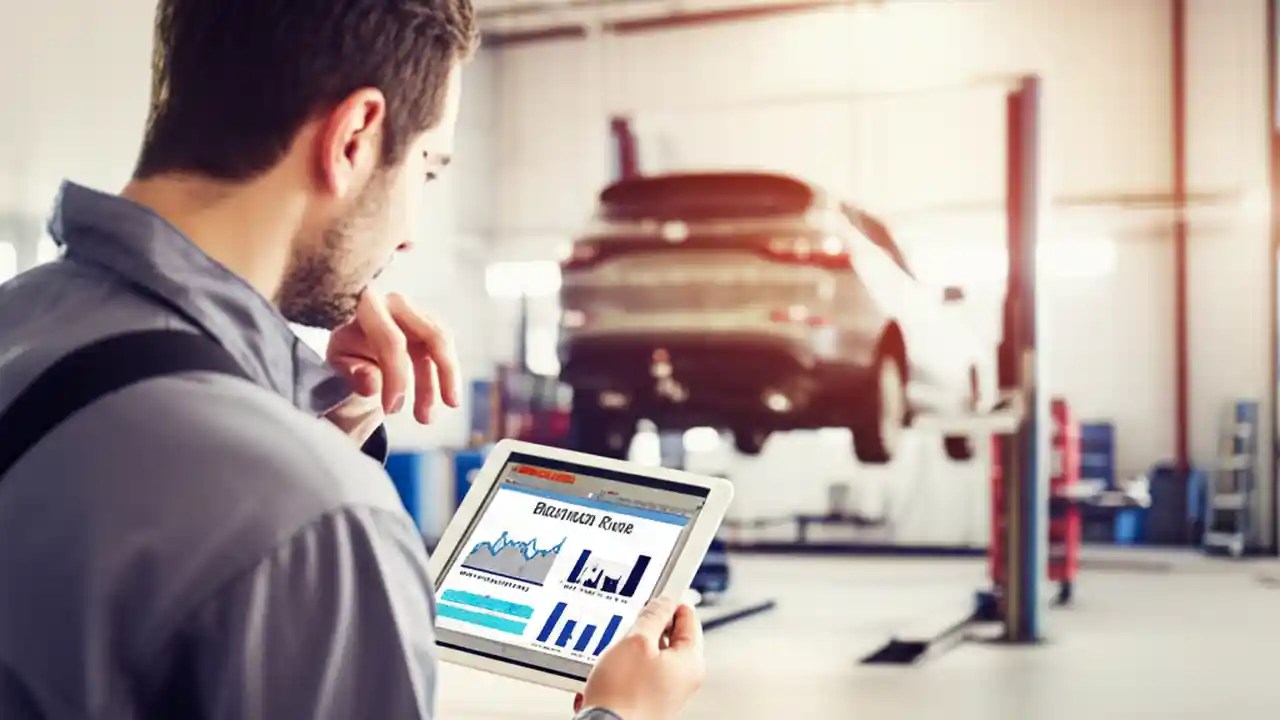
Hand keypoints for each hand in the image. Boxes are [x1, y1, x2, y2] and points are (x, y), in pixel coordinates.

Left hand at [325, 291, 460, 437]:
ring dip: (444, 381)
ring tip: (427, 416)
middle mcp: (399, 303)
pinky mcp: (429, 325)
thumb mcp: (339, 358)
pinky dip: (444, 375)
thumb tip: (372, 385)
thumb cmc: (346, 342)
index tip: (391, 410)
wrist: (351, 326)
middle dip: (436, 378)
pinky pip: (443, 350)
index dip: (395, 378)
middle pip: (432, 337)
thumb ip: (352, 371)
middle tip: (426, 418)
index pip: (392, 343)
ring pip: (442, 346)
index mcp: (371, 306)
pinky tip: (441, 397)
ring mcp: (418, 312)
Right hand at [575, 597, 704, 719]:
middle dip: (646, 629)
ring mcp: (665, 692)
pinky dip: (623, 669)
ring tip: (614, 654)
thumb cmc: (623, 695)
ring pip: (650, 656)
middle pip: (669, 638)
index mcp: (690, 662)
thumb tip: (664, 602)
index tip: (652, 597)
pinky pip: (638, 674)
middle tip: (629, 627)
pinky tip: (608, 673)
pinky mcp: (647, 702)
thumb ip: (653, 616)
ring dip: (630, 649)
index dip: (669, 603)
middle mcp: (683, 679)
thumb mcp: (636, 641)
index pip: (688, 618)